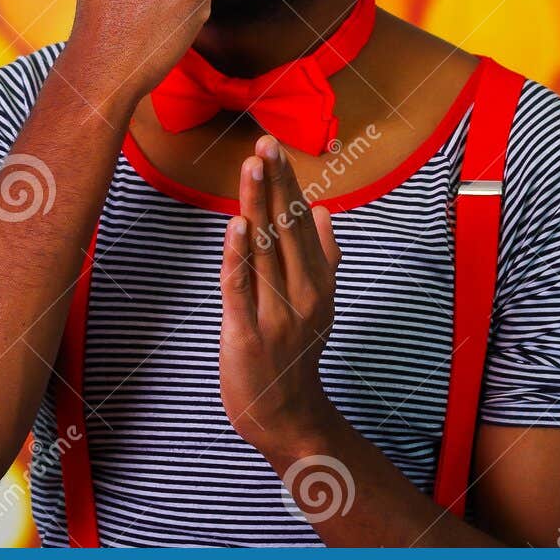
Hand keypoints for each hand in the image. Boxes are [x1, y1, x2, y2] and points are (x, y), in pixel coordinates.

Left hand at [219, 135, 343, 454]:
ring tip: (252, 167)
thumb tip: (321, 211)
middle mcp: (302, 292)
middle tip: (264, 144)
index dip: (286, 184)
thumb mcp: (320, 303)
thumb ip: (324, 256)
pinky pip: (241, 288)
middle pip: (285, 228)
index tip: (275, 147)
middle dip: (274, 184)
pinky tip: (236, 226)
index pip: (300, 222)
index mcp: (318, 281)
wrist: (286, 416)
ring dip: (257, 205)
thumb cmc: (296, 355)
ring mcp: (276, 313)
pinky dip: (238, 256)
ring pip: (265, 249)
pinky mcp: (248, 333)